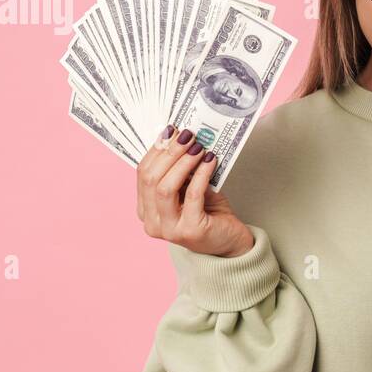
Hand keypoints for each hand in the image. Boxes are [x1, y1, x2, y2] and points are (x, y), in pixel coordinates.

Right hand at [136, 126, 254, 256]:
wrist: (229, 240)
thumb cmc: (208, 211)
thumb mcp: (189, 186)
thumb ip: (180, 168)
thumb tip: (178, 136)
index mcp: (145, 209)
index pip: (142, 173)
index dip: (157, 149)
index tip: (172, 130)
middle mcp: (151, 222)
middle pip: (151, 179)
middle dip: (169, 152)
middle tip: (188, 135)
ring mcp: (168, 230)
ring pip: (165, 188)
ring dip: (182, 162)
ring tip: (199, 147)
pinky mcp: (190, 231)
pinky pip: (192, 195)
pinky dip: (201, 174)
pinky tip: (210, 161)